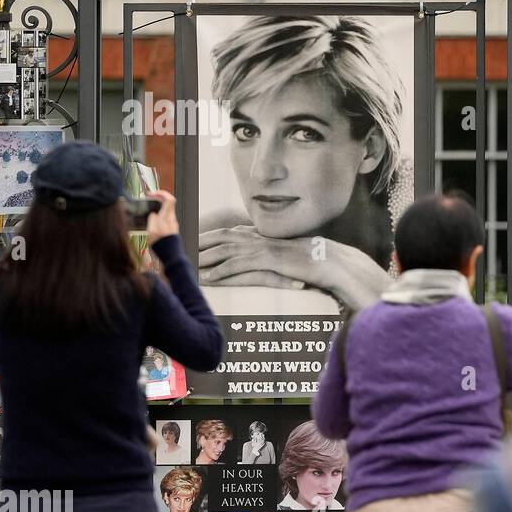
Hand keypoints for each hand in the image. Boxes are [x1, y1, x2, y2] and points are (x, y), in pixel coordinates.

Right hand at [146, 190, 178, 243]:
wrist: (171, 255)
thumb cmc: (162, 244)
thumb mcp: (152, 230)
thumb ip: (152, 219)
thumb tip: (152, 214)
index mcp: (167, 216)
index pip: (169, 198)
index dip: (160, 193)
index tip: (151, 194)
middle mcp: (172, 219)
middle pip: (166, 205)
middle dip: (156, 202)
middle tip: (148, 202)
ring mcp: (172, 225)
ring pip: (164, 212)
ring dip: (156, 211)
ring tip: (147, 214)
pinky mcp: (170, 230)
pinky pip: (163, 220)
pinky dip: (157, 219)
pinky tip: (150, 224)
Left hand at [199, 225, 390, 308]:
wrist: (332, 262)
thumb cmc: (315, 262)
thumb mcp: (289, 256)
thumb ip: (273, 257)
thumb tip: (265, 264)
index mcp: (265, 236)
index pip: (230, 232)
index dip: (210, 236)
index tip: (192, 240)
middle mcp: (261, 239)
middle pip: (222, 237)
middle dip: (199, 243)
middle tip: (179, 247)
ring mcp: (264, 249)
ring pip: (226, 251)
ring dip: (205, 258)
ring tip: (187, 266)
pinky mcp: (268, 261)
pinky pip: (238, 266)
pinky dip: (221, 272)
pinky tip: (208, 278)